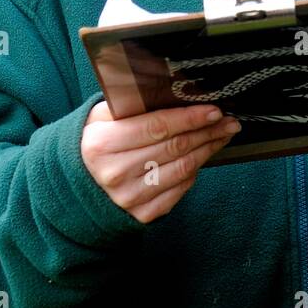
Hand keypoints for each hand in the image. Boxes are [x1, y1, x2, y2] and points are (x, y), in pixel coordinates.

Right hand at [80, 101, 240, 223]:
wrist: (79, 183)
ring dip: (208, 149)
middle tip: (228, 121)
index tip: (214, 110)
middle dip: (208, 131)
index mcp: (103, 144)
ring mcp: (129, 197)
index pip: (158, 127)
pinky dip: (195, 170)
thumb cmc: (97, 143)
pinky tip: (202, 156)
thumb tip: (177, 94)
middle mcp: (115, 173)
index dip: (190, 117)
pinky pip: (181, 188)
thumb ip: (132, 105)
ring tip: (221, 135)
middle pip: (176, 147)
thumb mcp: (102, 117)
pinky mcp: (142, 214)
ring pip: (183, 168)